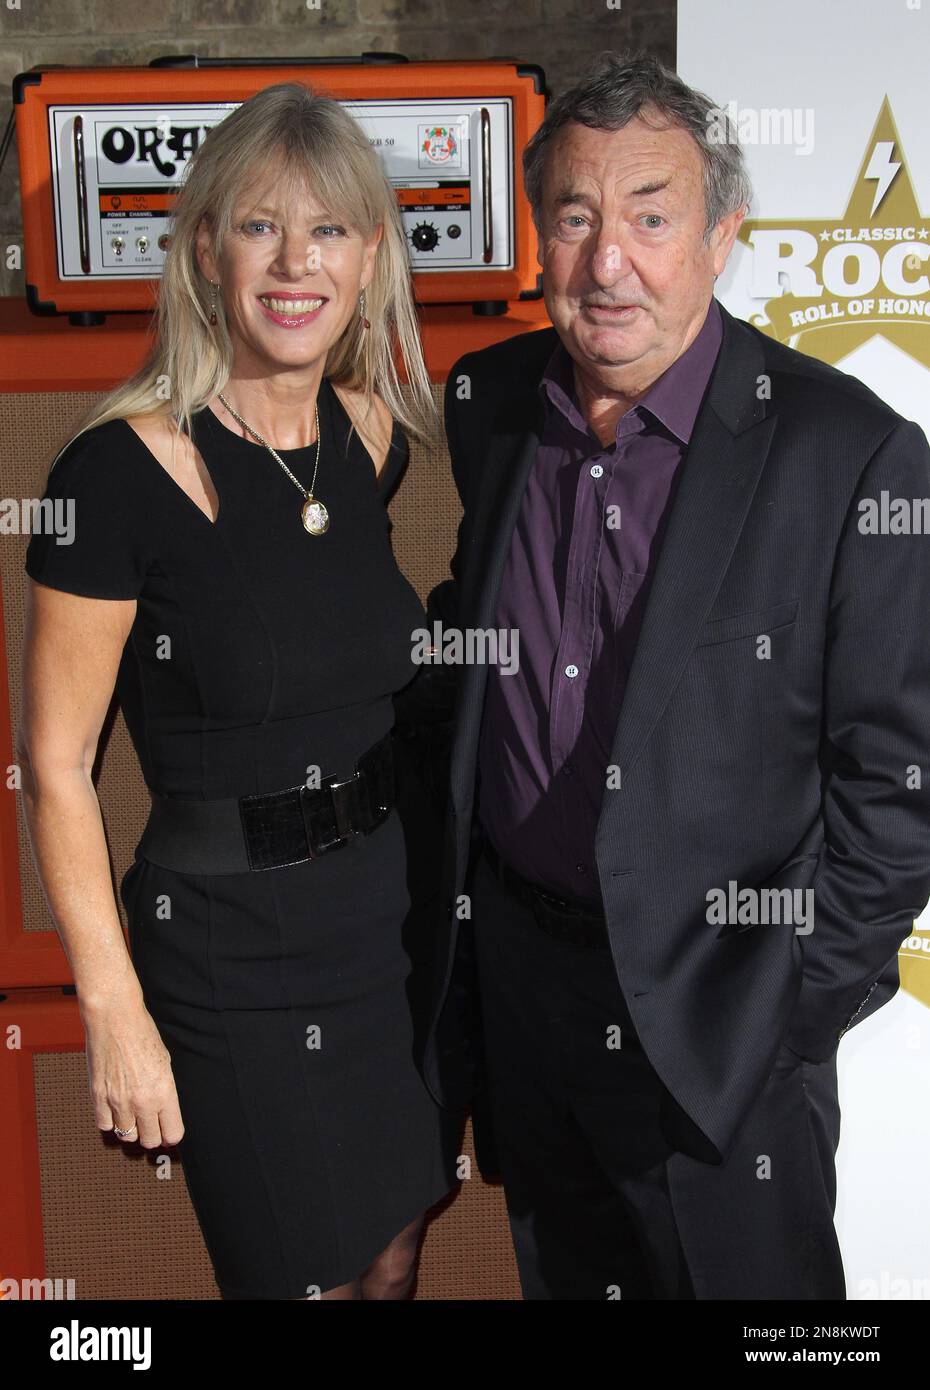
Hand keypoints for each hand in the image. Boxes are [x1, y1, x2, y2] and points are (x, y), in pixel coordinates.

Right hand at [83, 1001, 183, 1149]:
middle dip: (153, 1135)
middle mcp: (142, 1101)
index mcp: (164, 1092)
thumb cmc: (142, 1034)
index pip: (172, 1133)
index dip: (172, 1135)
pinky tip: (115, 1108)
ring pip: (127, 1136)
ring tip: (133, 1115)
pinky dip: (110, 1121)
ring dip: (132, 1129)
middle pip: (150, 1140)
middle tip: (152, 1125)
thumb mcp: (165, 1062)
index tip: (169, 1132)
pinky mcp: (98, 1097)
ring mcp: (118, 1101)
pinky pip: (104, 1125)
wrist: (115, 1018)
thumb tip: (165, 1113)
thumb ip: (165, 1091)